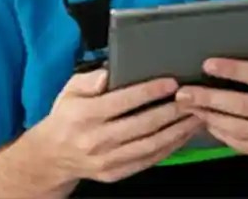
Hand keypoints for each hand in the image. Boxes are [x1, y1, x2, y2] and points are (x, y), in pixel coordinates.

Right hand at [31, 69, 204, 184]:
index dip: (150, 91)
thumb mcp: (69, 91)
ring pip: (150, 145)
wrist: (51, 157)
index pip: (123, 101)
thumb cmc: (66, 119)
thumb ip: (89, 79)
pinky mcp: (115, 173)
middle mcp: (96, 140)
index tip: (171, 82)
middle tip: (193, 98)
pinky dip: (170, 147)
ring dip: (178, 130)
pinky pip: (149, 160)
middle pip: (142, 124)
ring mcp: (107, 160)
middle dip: (172, 110)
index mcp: (84, 116)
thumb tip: (108, 74)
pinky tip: (184, 134)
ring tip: (196, 115)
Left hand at [176, 38, 247, 158]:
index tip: (208, 65)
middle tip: (185, 93)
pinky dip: (225, 137)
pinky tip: (211, 124)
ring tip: (192, 108)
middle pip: (243, 106)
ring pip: (241, 129)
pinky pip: (247, 146)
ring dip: (212, 119)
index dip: (232, 70)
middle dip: (209, 99)